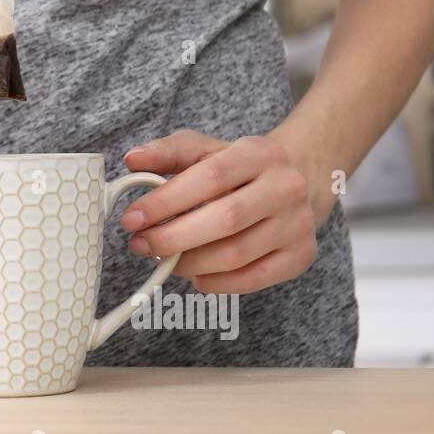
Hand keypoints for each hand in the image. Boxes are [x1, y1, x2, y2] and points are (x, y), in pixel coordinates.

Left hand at [118, 131, 327, 294]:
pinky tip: (195, 275)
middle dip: (173, 237)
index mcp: (258, 153)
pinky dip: (217, 283)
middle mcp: (285, 187)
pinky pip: (253, 279)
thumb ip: (169, 152)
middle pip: (226, 219)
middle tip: (140, 245)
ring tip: (165, 258)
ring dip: (190, 263)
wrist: (298, 181)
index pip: (210, 177)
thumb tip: (133, 159)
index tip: (132, 218)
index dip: (167, 201)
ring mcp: (297, 224)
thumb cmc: (239, 169)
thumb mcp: (206, 150)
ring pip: (237, 254)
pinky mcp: (301, 255)